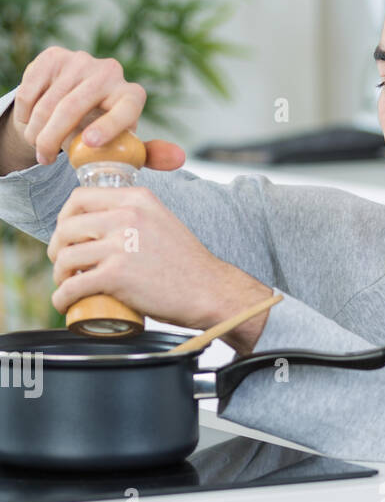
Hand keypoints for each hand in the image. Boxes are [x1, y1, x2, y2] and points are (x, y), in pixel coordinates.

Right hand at [13, 46, 183, 169]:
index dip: (109, 125)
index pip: (125, 109)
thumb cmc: (106, 134)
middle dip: (55, 136)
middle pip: (76, 106)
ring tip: (37, 147)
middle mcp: (109, 72)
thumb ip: (151, 154)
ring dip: (37, 128)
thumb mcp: (128, 147)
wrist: (76, 108)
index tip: (91, 143)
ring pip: (51, 99)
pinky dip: (27, 112)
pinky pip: (34, 88)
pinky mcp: (55, 56)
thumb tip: (180, 158)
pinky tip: (30, 125)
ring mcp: (81, 61)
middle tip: (45, 158)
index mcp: (132, 95)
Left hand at [48, 185, 268, 330]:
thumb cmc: (189, 265)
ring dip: (59, 274)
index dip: (65, 218)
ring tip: (66, 284)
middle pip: (68, 226)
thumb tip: (107, 225)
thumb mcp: (162, 222)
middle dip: (57, 247)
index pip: (81, 198)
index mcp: (136, 199)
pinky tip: (63, 302)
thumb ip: (138, 217)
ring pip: (67, 256)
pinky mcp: (116, 275)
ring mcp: (120, 245)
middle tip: (63, 263)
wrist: (210, 291)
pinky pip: (74, 285)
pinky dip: (62, 297)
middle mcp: (127, 216)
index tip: (66, 235)